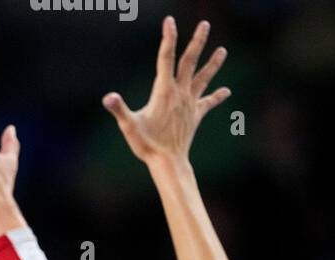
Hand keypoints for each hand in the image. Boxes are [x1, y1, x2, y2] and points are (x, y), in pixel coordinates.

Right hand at [103, 17, 230, 168]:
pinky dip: (217, 96)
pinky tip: (226, 91)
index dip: (168, 38)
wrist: (168, 162)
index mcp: (164, 90)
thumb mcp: (129, 126)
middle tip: (205, 24)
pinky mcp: (195, 115)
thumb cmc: (146, 144)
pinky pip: (208, 103)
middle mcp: (180, 93)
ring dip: (214, 64)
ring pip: (204, 78)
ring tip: (223, 51)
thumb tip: (108, 97)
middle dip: (198, 42)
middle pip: (190, 61)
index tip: (170, 21)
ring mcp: (190, 103)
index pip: (166, 58)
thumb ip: (119, 109)